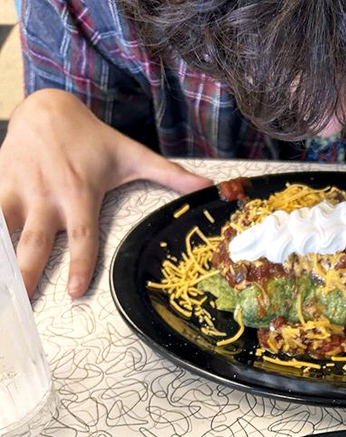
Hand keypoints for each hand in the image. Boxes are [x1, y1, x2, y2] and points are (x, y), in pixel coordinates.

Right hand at [0, 89, 212, 297]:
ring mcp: (17, 190)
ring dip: (0, 259)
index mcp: (78, 194)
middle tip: (23, 303)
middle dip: (27, 273)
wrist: (46, 106)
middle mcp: (46, 195)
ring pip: (3, 230)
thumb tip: (207, 188)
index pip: (82, 236)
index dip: (80, 262)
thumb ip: (169, 175)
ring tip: (1, 289)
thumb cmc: (92, 139)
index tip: (75, 290)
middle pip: (34, 242)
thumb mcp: (132, 155)